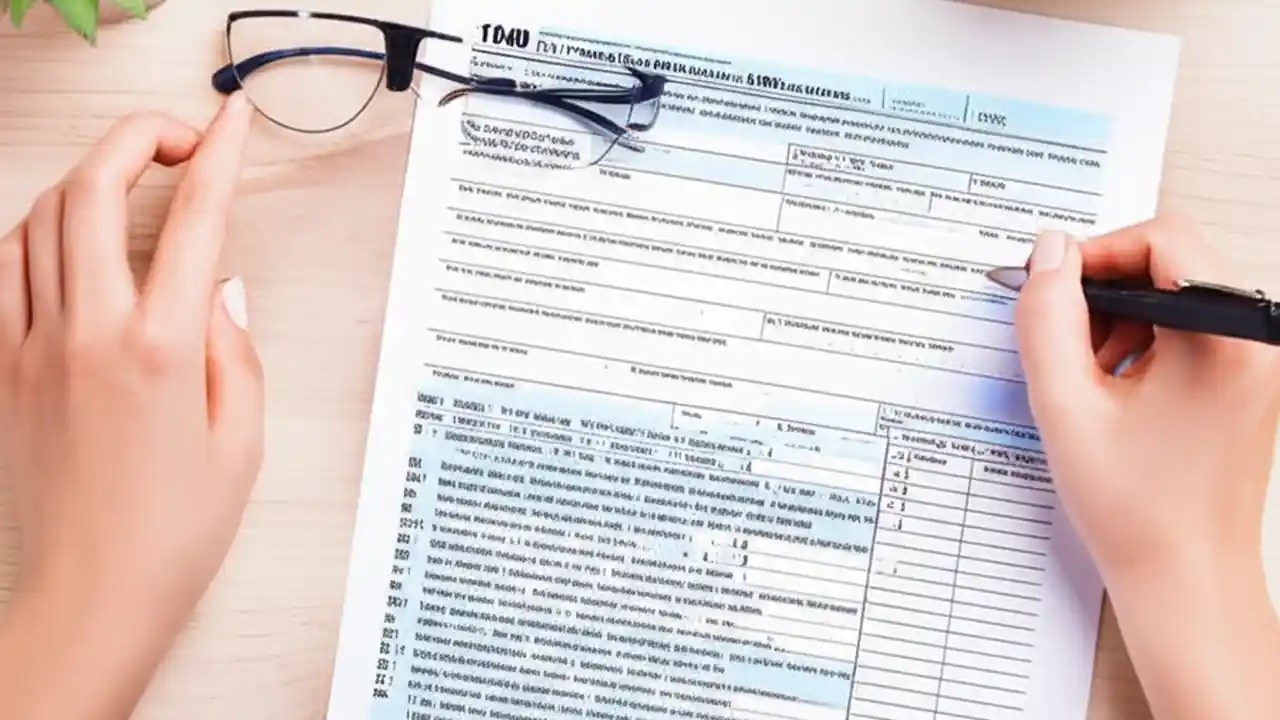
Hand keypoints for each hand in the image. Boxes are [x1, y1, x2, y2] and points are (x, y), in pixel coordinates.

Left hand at [0, 94, 261, 718]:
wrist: (87, 598)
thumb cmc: (170, 534)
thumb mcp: (242, 443)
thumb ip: (237, 352)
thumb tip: (224, 289)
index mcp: (161, 352)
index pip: (195, 220)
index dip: (219, 153)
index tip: (233, 120)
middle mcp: (88, 334)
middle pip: (95, 189)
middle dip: (139, 137)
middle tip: (179, 139)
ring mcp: (32, 347)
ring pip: (41, 217)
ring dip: (89, 178)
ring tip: (132, 186)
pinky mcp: (1, 368)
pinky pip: (5, 268)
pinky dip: (38, 230)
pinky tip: (71, 239)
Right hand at [1015, 217, 1279, 719]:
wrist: (1185, 579)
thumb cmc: (1139, 511)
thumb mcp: (1066, 405)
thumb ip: (1047, 317)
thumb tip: (1049, 254)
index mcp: (1226, 337)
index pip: (1163, 238)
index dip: (1095, 254)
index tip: (1051, 286)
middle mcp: (1256, 341)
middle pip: (1172, 261)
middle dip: (1104, 291)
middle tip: (1061, 339)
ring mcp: (1256, 362)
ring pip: (1177, 294)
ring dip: (1119, 319)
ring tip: (1086, 376)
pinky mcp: (1246, 380)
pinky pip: (1190, 328)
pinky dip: (1142, 343)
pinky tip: (1112, 390)